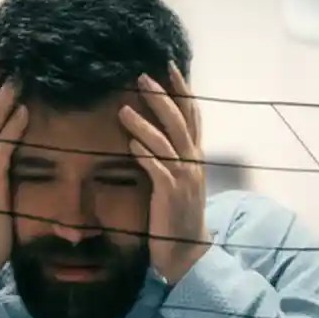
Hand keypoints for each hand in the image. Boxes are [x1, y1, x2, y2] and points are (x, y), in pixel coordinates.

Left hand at [121, 63, 210, 284]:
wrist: (187, 251)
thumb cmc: (177, 214)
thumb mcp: (179, 179)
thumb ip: (170, 155)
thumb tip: (152, 133)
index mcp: (195, 156)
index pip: (192, 116)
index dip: (183, 91)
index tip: (170, 67)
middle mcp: (192, 163)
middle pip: (179, 122)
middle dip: (161, 97)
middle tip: (142, 76)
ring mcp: (183, 179)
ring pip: (166, 144)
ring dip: (144, 124)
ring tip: (123, 108)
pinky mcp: (170, 195)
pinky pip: (158, 170)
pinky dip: (145, 155)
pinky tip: (130, 144)